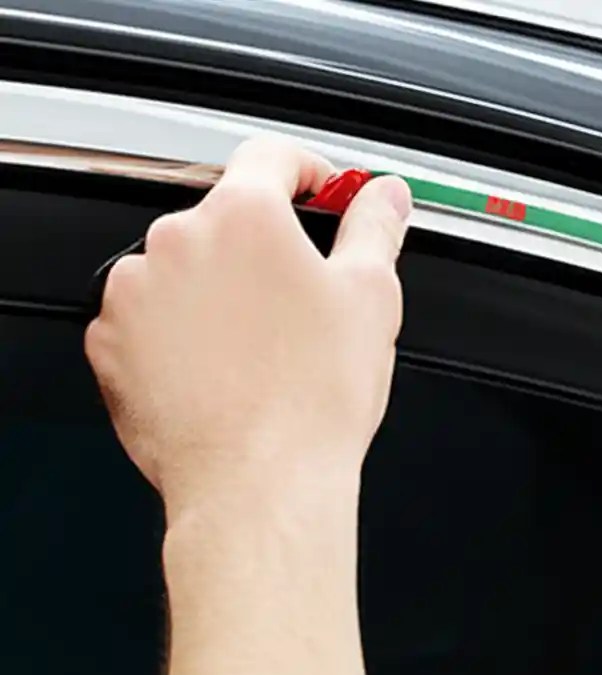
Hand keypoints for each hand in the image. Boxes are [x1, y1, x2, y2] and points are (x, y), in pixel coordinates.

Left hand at [86, 136, 411, 515]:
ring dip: (221, 287)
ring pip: (186, 266)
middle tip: (305, 292)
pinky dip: (182, 329)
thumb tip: (385, 196)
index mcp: (244, 216)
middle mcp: (178, 241)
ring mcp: (135, 291)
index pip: (272, 156)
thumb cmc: (312, 400)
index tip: (325, 195)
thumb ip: (375, 227)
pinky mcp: (110, 341)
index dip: (310, 172)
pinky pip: (150, 315)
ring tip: (264, 343)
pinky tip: (225, 366)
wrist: (259, 485)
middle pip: (227, 216)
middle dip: (266, 245)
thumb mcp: (371, 296)